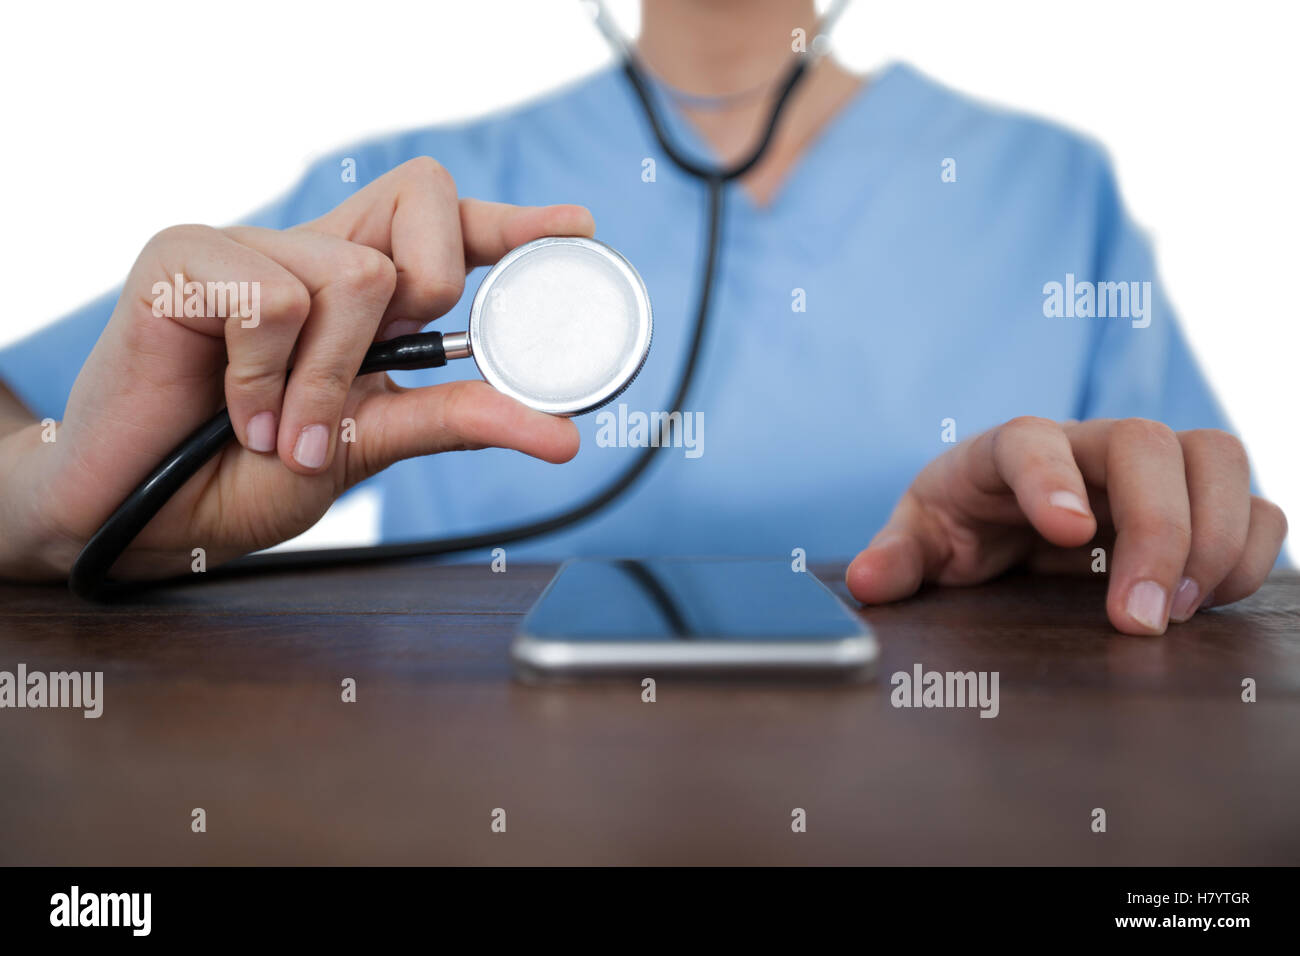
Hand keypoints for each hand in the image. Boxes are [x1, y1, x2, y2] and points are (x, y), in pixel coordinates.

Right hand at [1, 157, 591, 581]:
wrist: (138, 517)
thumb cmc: (243, 475)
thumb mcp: (370, 446)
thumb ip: (454, 420)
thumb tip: (561, 434)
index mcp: (355, 291)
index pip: (443, 225)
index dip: (510, 224)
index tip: (573, 229)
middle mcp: (307, 252)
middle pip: (423, 200)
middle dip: (426, 294)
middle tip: (371, 372)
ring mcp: (244, 244)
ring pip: (355, 272)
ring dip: (327, 381)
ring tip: (279, 430)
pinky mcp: (182, 256)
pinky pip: (271, 297)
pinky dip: (261, 378)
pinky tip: (229, 409)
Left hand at [846, 417, 1287, 634]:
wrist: (1006, 516)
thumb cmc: (963, 521)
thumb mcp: (922, 538)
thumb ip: (898, 557)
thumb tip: (869, 582)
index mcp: (1008, 449)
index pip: (1031, 441)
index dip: (1052, 479)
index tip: (1068, 535)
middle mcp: (1087, 445)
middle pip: (1147, 443)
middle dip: (1155, 529)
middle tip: (1137, 618)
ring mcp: (1148, 468)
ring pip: (1214, 457)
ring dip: (1213, 536)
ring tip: (1177, 611)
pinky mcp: (1194, 500)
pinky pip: (1253, 502)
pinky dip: (1249, 549)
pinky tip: (1208, 601)